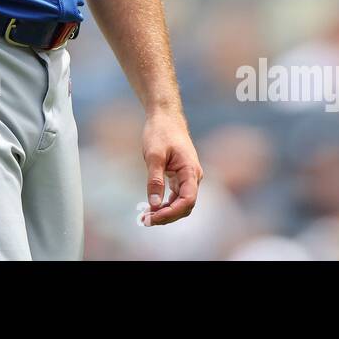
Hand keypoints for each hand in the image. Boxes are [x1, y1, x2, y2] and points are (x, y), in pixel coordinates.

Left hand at [140, 111, 201, 225]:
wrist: (165, 117)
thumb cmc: (161, 132)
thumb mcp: (154, 155)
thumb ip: (155, 179)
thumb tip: (154, 204)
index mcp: (190, 170)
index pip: (187, 200)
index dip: (171, 212)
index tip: (153, 217)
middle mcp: (193, 176)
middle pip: (185, 206)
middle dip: (167, 216)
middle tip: (145, 221)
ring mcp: (188, 177)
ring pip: (181, 203)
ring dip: (166, 212)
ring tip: (146, 217)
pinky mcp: (180, 177)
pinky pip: (177, 196)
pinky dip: (166, 204)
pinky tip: (152, 208)